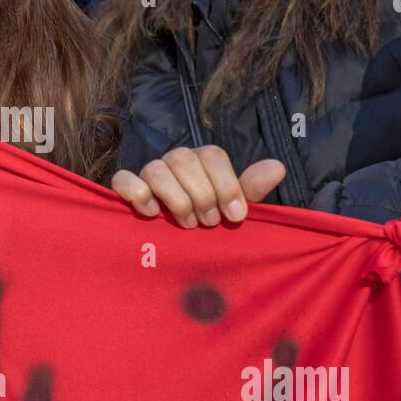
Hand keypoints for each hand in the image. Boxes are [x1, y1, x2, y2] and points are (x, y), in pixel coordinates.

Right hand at [111, 147, 285, 227]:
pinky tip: (153, 214)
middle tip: (209, 224)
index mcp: (203, 161)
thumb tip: (277, 168)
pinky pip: (123, 179)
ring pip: (156, 169)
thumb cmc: (211, 221)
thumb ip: (251, 189)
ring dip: (175, 199)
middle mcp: (174, 161)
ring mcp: (148, 173)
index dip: (226, 184)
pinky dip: (137, 193)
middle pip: (183, 158)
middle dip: (201, 195)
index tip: (235, 217)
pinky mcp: (125, 189)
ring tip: (187, 225)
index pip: (212, 154)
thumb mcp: (233, 208)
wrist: (180, 245)